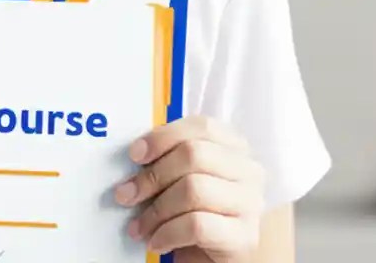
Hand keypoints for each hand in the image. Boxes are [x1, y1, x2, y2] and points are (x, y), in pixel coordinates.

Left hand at [113, 116, 265, 262]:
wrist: (211, 259)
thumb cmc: (192, 212)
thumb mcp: (180, 179)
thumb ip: (167, 160)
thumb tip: (134, 155)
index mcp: (234, 148)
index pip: (202, 126)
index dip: (164, 137)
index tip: (135, 155)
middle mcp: (249, 171)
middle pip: (194, 155)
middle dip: (152, 176)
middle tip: (125, 195)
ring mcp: (250, 204)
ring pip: (194, 189)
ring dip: (156, 210)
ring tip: (139, 226)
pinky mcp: (245, 238)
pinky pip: (197, 225)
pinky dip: (168, 233)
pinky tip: (157, 242)